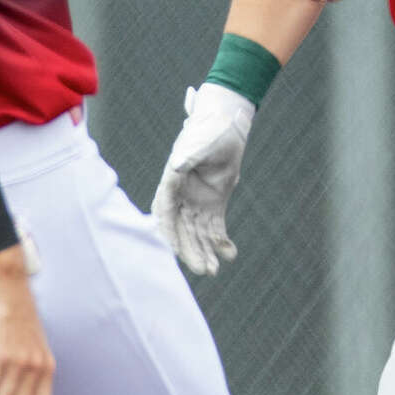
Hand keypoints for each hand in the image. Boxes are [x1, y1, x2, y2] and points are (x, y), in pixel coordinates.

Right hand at [151, 82, 254, 274]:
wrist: (227, 124)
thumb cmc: (210, 129)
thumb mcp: (200, 141)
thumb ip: (188, 155)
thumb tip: (176, 168)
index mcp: (171, 181)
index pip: (164, 213)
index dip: (168, 233)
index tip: (173, 251)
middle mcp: (181, 196)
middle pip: (182, 229)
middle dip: (191, 251)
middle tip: (204, 270)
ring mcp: (197, 202)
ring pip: (198, 233)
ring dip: (205, 251)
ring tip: (214, 270)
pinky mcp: (214, 204)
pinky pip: (215, 228)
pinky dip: (221, 241)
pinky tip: (230, 253)